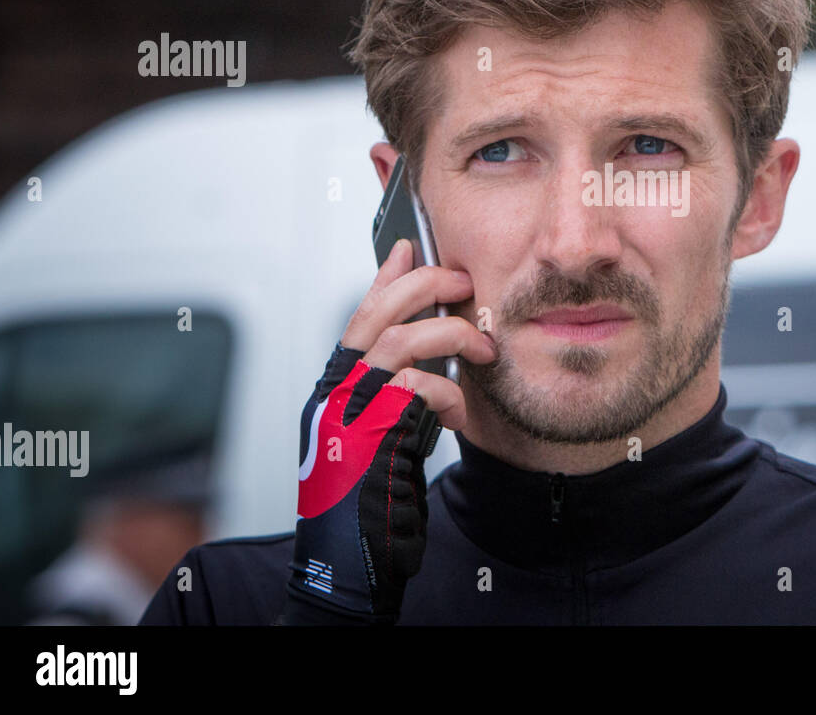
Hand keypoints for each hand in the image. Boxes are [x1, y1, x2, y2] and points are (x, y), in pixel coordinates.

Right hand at [280, 239, 495, 623]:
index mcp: (334, 393)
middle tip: (462, 284)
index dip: (385, 279)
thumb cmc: (370, 507)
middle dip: (424, 288)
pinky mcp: (369, 436)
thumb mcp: (384, 440)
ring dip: (449, 335)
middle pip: (375, 313)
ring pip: (399, 341)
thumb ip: (397, 400)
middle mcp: (333, 397)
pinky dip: (447, 391)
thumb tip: (432, 365)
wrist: (348, 566)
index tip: (409, 249)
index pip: (357, 318)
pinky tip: (459, 410)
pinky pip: (416, 389)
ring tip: (482, 348)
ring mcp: (346, 414)